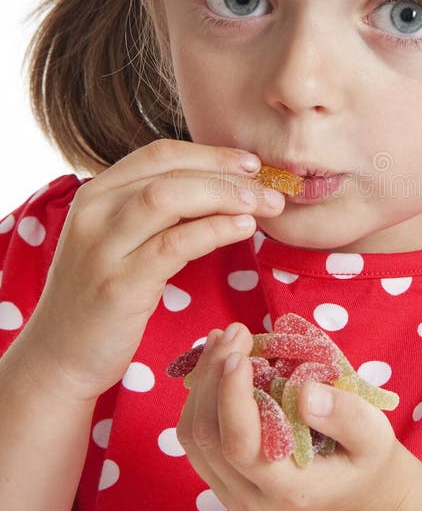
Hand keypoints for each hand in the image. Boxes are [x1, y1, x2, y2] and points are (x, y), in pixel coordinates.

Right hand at [21, 139, 285, 401]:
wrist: (60, 357)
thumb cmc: (102, 296)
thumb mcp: (120, 241)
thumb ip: (154, 212)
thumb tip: (220, 188)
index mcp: (96, 194)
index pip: (160, 154)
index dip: (211, 154)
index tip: (252, 164)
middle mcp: (93, 212)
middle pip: (170, 171)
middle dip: (228, 175)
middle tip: (272, 188)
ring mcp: (102, 248)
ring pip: (170, 198)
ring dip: (226, 196)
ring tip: (265, 206)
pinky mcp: (118, 285)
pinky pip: (174, 244)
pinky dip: (214, 230)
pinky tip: (243, 229)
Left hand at [176, 322, 404, 510]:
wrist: (356, 492)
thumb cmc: (365, 459)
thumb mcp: (374, 436)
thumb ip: (347, 416)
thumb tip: (304, 394)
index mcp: (290, 491)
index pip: (241, 446)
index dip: (231, 397)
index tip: (240, 354)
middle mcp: (251, 500)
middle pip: (207, 437)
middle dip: (213, 376)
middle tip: (235, 333)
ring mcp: (231, 494)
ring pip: (192, 435)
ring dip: (203, 381)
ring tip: (224, 340)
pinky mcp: (221, 479)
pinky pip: (196, 436)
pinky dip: (201, 393)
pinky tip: (219, 361)